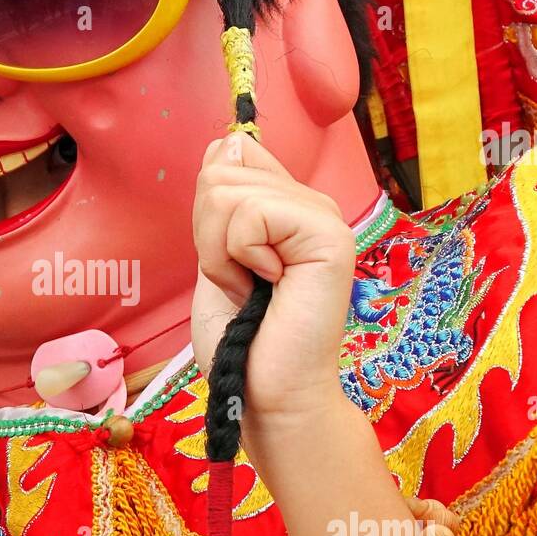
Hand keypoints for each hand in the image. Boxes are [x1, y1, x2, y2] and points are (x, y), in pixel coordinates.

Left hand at [191, 134, 355, 428]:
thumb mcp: (216, 255)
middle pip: (221, 171)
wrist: (267, 393)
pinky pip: (250, 213)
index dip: (208, 209)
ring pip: (229, 191)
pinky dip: (238, 256)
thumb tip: (226, 141)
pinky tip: (268, 286)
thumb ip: (221, 202)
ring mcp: (324, 216)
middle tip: (240, 282)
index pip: (229, 153)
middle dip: (208, 235)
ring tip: (252, 287)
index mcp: (286, 205)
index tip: (227, 260)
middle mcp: (310, 203)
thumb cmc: (242, 339)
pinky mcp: (329, 235)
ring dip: (220, 251)